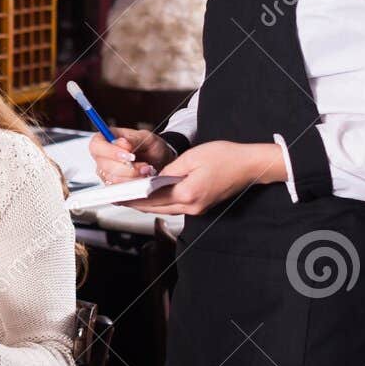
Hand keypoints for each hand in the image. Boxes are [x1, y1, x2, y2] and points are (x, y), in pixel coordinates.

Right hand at [89, 127, 172, 185]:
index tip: (129, 155)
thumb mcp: (145, 137)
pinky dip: (133, 186)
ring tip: (146, 171)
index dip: (110, 151)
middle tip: (144, 165)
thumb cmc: (148, 147)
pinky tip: (142, 179)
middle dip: (127, 167)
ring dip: (132, 177)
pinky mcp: (113, 187)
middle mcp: (102, 158)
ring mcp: (106, 174)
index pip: (96, 146)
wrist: (158, 161)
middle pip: (105, 166)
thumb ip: (133, 139)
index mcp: (104, 140)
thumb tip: (123, 143)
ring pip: (113, 179)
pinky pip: (118, 190)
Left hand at [118, 140, 284, 215]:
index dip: (131, 197)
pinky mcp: (199, 207)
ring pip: (163, 209)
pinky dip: (159, 202)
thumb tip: (152, 177)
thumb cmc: (225, 157)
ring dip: (145, 204)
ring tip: (127, 197)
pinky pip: (173, 206)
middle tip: (115, 197)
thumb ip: (169, 169)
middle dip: (134, 202)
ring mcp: (196, 209)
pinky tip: (149, 196)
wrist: (249, 166)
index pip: (151, 198)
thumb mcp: (193, 157)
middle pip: (154, 207)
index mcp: (187, 193)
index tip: (115, 194)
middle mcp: (191, 206)